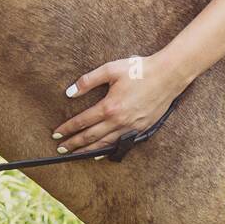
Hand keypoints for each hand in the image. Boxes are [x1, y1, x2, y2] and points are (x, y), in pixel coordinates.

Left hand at [51, 52, 186, 154]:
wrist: (168, 75)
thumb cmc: (139, 69)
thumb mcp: (111, 69)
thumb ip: (88, 81)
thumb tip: (70, 92)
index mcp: (109, 106)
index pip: (82, 122)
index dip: (67, 128)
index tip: (56, 133)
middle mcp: (119, 121)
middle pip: (91, 137)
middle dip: (74, 144)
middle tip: (61, 148)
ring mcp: (131, 127)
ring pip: (105, 144)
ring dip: (88, 150)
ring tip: (75, 154)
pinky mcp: (141, 129)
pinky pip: (120, 143)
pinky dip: (107, 150)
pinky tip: (99, 153)